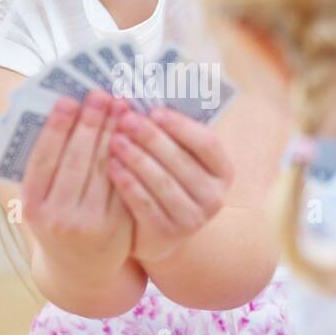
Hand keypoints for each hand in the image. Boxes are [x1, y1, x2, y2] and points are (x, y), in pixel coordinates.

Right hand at [20, 89, 133, 280]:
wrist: (80, 269)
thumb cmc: (58, 220)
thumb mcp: (42, 201)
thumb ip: (47, 167)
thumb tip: (65, 112)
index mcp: (32, 206)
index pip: (44, 158)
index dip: (56, 127)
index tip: (68, 99)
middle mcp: (57, 217)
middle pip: (76, 159)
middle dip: (90, 123)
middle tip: (101, 94)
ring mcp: (88, 224)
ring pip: (103, 168)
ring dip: (114, 133)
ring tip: (121, 107)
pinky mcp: (116, 227)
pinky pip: (122, 183)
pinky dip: (129, 155)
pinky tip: (133, 133)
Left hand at [105, 103, 234, 265]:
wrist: (161, 233)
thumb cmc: (168, 181)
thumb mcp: (179, 159)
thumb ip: (171, 135)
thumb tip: (146, 100)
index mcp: (223, 171)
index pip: (208, 143)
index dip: (181, 126)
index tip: (154, 110)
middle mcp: (214, 197)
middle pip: (181, 161)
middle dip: (151, 138)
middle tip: (126, 119)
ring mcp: (193, 219)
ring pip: (162, 182)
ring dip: (136, 158)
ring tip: (114, 139)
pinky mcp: (168, 234)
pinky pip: (145, 204)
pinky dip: (127, 183)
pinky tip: (112, 166)